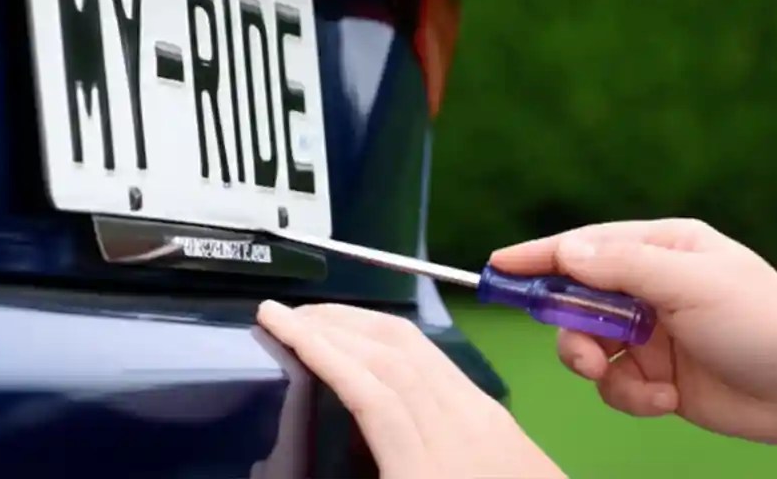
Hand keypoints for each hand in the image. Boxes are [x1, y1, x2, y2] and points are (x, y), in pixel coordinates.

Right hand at [256, 301, 564, 478]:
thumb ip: (359, 471)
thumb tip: (299, 466)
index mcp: (428, 472)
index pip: (365, 385)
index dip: (315, 345)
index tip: (275, 318)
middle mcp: (460, 434)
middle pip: (391, 354)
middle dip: (333, 322)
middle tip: (288, 313)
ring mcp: (486, 420)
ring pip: (420, 350)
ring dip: (364, 324)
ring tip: (322, 320)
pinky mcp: (500, 419)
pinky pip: (443, 365)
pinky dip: (399, 343)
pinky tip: (378, 349)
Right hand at [491, 218, 776, 451]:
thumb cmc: (764, 322)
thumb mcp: (689, 283)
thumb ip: (620, 266)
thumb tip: (566, 251)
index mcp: (660, 249)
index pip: (583, 248)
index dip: (537, 257)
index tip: (497, 267)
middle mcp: (650, 288)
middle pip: (576, 303)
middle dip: (573, 332)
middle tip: (584, 355)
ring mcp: (651, 334)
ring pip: (588, 348)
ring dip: (603, 372)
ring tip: (639, 387)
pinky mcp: (656, 377)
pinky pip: (614, 386)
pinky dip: (632, 397)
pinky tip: (666, 401)